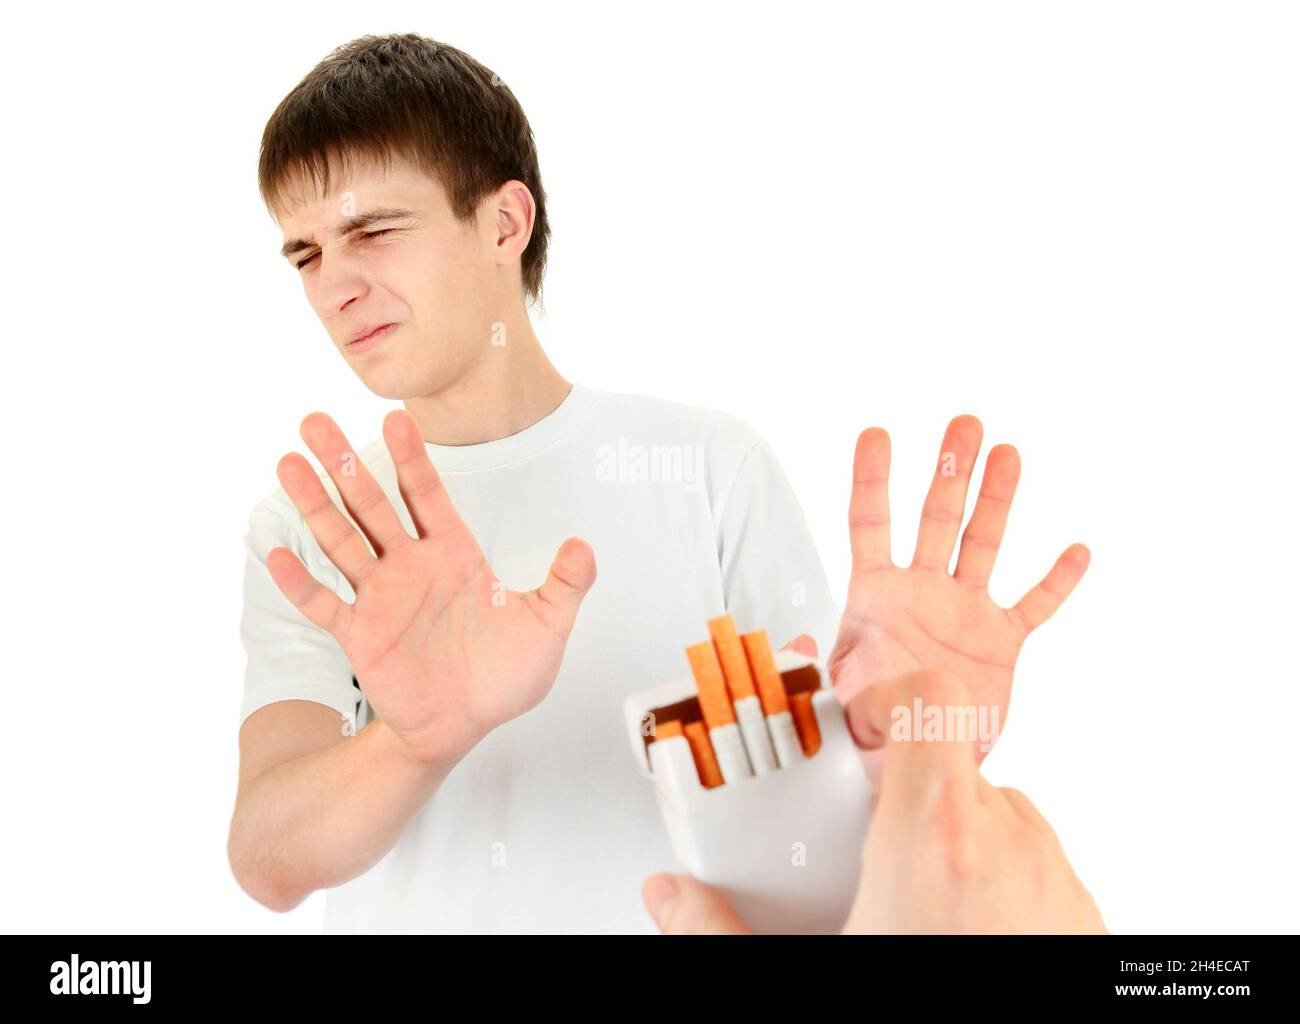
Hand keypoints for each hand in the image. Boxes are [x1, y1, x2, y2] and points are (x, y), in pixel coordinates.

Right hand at [266, 409, 596, 763]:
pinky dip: (301, 583)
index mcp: (452, 552)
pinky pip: (325, 605)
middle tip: (314, 421)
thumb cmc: (506, 674)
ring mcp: (381, 598)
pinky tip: (275, 554)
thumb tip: (584, 545)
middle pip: (372, 505)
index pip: (427, 494)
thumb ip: (566, 585)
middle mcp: (410, 566)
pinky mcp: (361, 636)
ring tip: (287, 464)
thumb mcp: (547, 626)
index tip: (395, 417)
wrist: (469, 725)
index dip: (412, 458)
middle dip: (345, 465)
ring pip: (341, 542)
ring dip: (315, 506)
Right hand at [642, 668, 1106, 934]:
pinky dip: (993, 882)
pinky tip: (955, 935)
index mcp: (935, 837)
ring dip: (948, 845)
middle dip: (898, 802)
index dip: (885, 701)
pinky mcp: (1081, 917)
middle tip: (862, 854)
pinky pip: (1031, 866)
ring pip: (992, 818)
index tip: (854, 737)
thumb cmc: (926, 1014)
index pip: (927, 699)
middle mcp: (1006, 844)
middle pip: (945, 770)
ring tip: (910, 909)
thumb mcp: (804, 967)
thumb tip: (673, 899)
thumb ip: (721, 927)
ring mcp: (1053, 880)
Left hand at [828, 415, 1088, 764]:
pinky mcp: (1001, 643)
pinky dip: (1056, 582)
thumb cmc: (866, 726)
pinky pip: (1034, 605)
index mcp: (875, 595)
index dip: (872, 480)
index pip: (869, 524)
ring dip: (997, 500)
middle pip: (935, 518)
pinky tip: (1077, 550)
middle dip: (949, 471)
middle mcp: (922, 592)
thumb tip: (790, 642)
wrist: (916, 762)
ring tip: (1009, 452)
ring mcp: (964, 612)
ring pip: (983, 544)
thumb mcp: (834, 694)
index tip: (876, 433)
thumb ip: (819, 666)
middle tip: (964, 423)